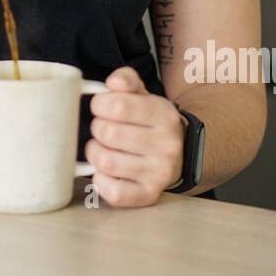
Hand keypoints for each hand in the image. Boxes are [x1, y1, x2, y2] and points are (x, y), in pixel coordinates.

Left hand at [84, 66, 185, 207]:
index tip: (101, 107)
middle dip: (97, 128)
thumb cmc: (151, 122)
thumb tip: (113, 83)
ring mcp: (159, 173)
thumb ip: (126, 80)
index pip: (118, 106)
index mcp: (164, 116)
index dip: (100, 104)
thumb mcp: (143, 95)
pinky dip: (101, 181)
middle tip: (103, 128)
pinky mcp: (149, 195)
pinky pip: (113, 192)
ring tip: (103, 148)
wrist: (180, 153)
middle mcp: (166, 146)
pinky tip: (106, 171)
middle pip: (108, 134)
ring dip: (95, 153)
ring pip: (105, 163)